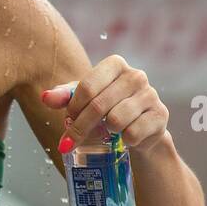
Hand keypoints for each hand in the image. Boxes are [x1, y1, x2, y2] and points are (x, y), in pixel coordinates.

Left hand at [42, 54, 170, 154]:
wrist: (141, 129)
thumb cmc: (108, 108)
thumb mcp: (84, 99)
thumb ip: (64, 96)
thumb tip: (45, 98)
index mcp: (115, 64)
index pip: (87, 86)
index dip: (73, 107)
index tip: (68, 119)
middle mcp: (136, 75)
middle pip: (99, 105)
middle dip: (80, 127)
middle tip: (70, 141)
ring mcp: (151, 95)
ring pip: (116, 120)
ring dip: (106, 133)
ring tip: (107, 132)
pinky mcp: (160, 116)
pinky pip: (133, 134)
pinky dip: (124, 141)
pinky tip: (125, 138)